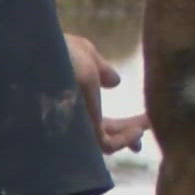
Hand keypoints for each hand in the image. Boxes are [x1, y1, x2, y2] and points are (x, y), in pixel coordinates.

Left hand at [63, 33, 149, 153]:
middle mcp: (69, 117)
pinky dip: (125, 139)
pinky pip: (107, 145)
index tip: (139, 122)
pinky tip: (140, 130)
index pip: (95, 117)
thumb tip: (116, 82)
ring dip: (130, 135)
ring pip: (106, 142)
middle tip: (149, 124)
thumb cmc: (58, 49)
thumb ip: (102, 69)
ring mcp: (74, 128)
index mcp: (69, 99)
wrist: (44, 56)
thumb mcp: (85, 53)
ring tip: (150, 122)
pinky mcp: (82, 134)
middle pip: (101, 132)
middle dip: (127, 132)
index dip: (118, 121)